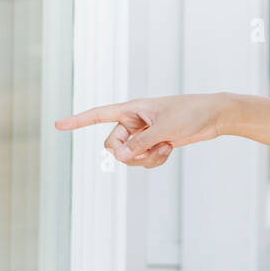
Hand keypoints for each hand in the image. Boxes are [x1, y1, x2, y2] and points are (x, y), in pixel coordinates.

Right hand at [54, 93, 224, 168]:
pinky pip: (142, 161)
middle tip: (148, 149)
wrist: (213, 116)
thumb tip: (120, 157)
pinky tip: (168, 150)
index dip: (77, 121)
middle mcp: (133, 121)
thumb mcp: (164, 129)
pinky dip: (153, 160)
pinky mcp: (153, 144)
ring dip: (144, 158)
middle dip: (127, 153)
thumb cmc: (190, 114)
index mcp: (131, 109)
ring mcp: (143, 134)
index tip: (56, 125)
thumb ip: (140, 144)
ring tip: (165, 147)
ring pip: (127, 156)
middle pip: (112, 145)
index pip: (98, 114)